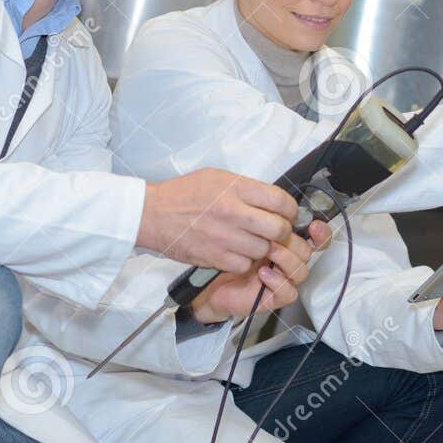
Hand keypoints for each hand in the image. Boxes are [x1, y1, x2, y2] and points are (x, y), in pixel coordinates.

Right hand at [138, 168, 297, 273]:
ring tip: (250, 241)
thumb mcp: (217, 178)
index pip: (281, 201)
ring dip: (262, 248)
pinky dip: (244, 261)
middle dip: (281, 232)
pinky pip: (244, 264)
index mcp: (236, 188)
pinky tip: (235, 252)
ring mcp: (225, 237)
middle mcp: (233, 212)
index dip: (290, 210)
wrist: (152, 214)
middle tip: (275, 232)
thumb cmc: (183, 194)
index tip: (287, 214)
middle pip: (278, 229)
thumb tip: (272, 201)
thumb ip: (246, 188)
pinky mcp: (215, 257)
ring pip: (264, 250)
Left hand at [192, 221, 332, 322]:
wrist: (206, 277)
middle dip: (294, 242)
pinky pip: (288, 293)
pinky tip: (262, 273)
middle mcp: (286, 259)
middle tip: (274, 237)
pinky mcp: (272, 297)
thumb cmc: (222, 247)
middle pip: (308, 252)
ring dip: (287, 259)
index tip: (312, 225)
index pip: (315, 237)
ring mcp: (281, 278)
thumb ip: (260, 213)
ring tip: (268, 251)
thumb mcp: (239, 222)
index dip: (320, 232)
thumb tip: (278, 202)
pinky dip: (278, 282)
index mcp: (284, 241)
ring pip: (302, 271)